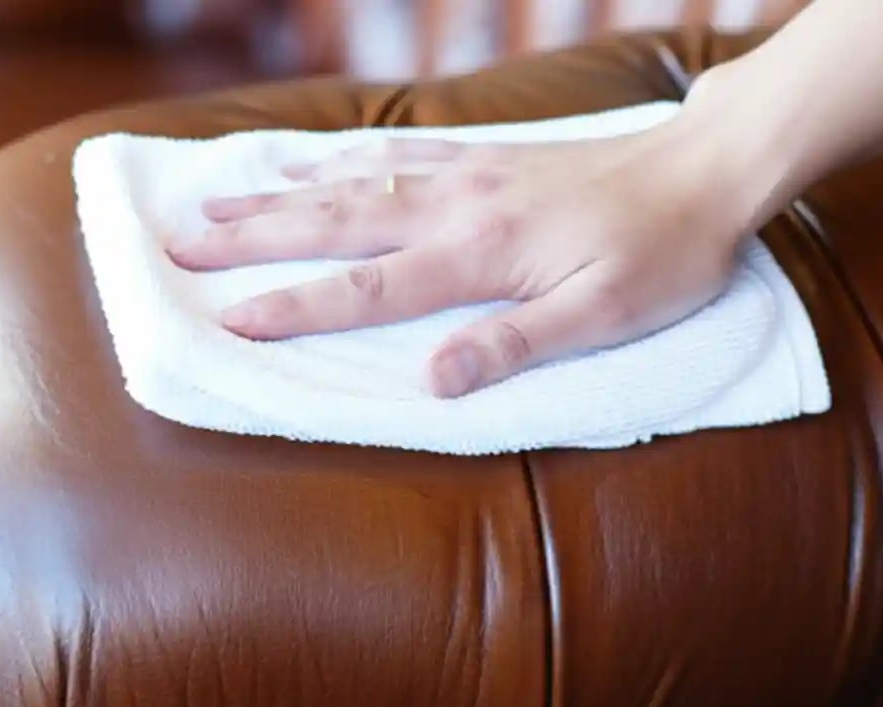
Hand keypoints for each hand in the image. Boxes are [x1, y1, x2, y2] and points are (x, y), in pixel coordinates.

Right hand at [169, 121, 751, 397]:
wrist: (705, 169)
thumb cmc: (662, 255)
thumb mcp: (604, 317)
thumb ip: (516, 344)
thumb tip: (433, 380)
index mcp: (478, 254)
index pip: (367, 289)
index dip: (295, 306)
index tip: (227, 319)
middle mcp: (454, 207)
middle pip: (335, 223)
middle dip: (252, 238)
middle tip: (178, 242)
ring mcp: (463, 175)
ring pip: (350, 182)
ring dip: (277, 195)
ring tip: (214, 200)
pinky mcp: (481, 159)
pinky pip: (395, 151)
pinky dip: (342, 156)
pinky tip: (309, 160)